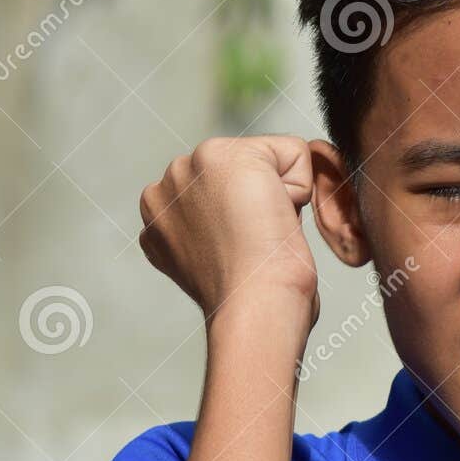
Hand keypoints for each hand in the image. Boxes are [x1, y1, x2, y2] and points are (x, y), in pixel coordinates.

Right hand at [138, 135, 319, 329]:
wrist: (253, 307)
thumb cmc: (250, 303)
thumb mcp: (216, 261)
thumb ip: (215, 228)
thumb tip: (244, 219)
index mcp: (159, 217)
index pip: (223, 193)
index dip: (247, 221)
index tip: (239, 254)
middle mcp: (163, 189)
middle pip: (241, 172)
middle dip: (258, 202)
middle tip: (251, 245)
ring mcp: (185, 167)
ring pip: (264, 161)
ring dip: (276, 196)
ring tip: (260, 235)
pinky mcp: (219, 154)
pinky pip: (293, 153)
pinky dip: (300, 188)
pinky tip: (275, 220)